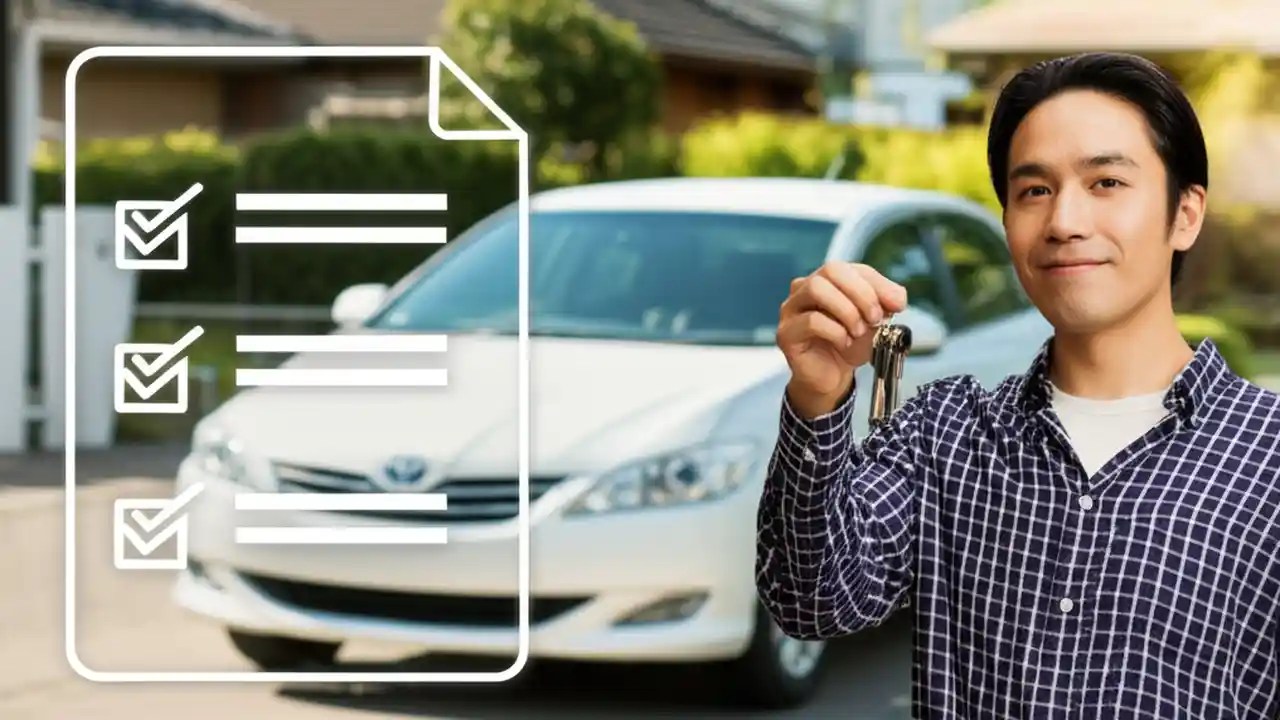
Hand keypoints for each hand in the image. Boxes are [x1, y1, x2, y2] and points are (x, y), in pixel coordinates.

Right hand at [776, 262, 907, 417]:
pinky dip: (835, 331)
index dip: (876, 283)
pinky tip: (844, 342)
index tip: (897, 304)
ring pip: (816, 289)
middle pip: (830, 270)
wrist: (832, 377)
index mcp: (827, 280)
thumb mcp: (875, 322)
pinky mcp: (786, 333)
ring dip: (846, 310)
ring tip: (858, 331)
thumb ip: (886, 305)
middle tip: (875, 318)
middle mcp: (804, 288)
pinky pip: (811, 321)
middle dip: (861, 293)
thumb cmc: (849, 345)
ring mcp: (792, 309)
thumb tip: (897, 297)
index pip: (850, 267)